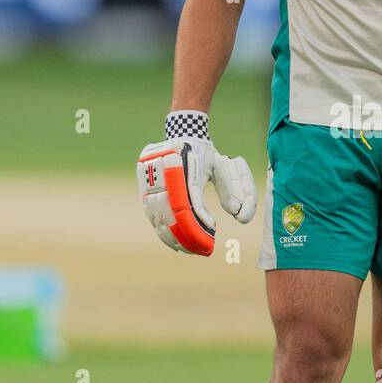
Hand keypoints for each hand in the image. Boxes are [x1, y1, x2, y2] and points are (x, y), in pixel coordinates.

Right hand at [137, 115, 256, 255]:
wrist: (181, 133)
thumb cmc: (205, 153)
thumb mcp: (221, 166)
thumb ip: (232, 187)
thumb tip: (238, 214)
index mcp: (183, 163)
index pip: (189, 198)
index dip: (199, 218)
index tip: (213, 230)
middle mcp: (162, 171)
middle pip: (170, 211)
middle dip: (185, 234)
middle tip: (200, 249)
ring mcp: (149, 178)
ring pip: (157, 215)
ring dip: (171, 235)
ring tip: (187, 249)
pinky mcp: (143, 185)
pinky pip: (150, 212)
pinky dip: (161, 228)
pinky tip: (172, 241)